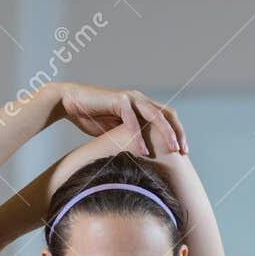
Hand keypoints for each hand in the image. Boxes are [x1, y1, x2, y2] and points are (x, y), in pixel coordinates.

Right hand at [59, 85, 186, 155]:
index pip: (167, 117)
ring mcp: (131, 98)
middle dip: (178, 133)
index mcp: (142, 105)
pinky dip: (139, 136)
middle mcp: (140, 99)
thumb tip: (141, 157)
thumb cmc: (91, 117)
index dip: (177, 133)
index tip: (182, 152)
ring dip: (166, 133)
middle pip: (168, 114)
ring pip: (155, 115)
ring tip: (172, 150)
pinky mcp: (119, 100)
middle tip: (184, 152)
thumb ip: (130, 137)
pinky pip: (133, 120)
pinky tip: (143, 151)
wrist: (71, 102)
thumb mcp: (115, 131)